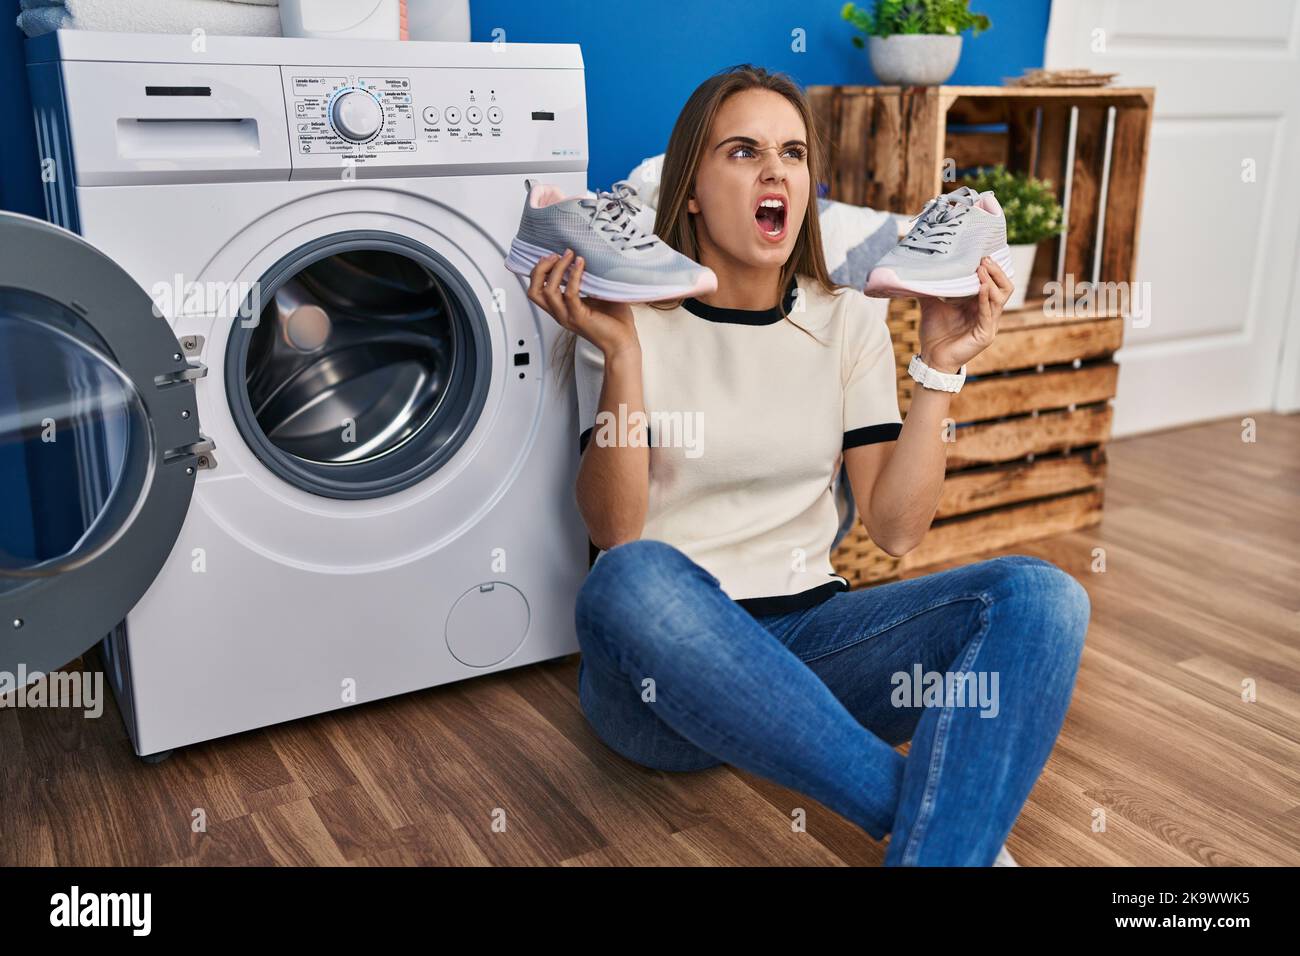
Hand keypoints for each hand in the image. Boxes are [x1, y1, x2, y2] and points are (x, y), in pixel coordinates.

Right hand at [526, 249, 638, 358]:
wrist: (623, 343)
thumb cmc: (615, 322)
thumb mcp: (597, 294)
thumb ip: (589, 280)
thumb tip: (591, 258)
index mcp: (562, 309)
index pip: (537, 290)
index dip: (539, 272)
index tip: (552, 256)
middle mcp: (561, 313)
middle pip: (534, 291)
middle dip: (540, 270)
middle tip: (554, 255)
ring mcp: (568, 316)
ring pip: (548, 291)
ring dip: (556, 269)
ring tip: (567, 256)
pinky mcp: (579, 317)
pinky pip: (570, 293)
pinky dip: (574, 275)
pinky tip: (580, 264)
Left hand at [916, 256, 1013, 371]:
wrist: (930, 358)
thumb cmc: (934, 334)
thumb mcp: (932, 305)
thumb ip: (931, 288)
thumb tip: (919, 270)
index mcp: (979, 305)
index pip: (995, 283)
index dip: (991, 269)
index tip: (981, 253)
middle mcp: (988, 314)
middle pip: (1005, 288)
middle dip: (996, 272)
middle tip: (984, 259)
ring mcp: (989, 325)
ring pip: (1001, 298)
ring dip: (992, 282)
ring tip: (982, 269)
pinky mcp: (985, 335)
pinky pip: (989, 314)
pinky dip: (985, 299)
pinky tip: (981, 287)